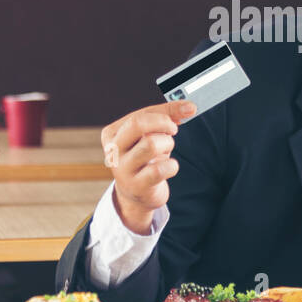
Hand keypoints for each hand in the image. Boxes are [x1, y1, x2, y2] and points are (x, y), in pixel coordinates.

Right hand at [100, 100, 196, 233]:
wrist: (137, 193)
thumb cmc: (145, 159)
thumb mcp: (151, 135)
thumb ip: (167, 117)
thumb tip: (189, 107)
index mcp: (112, 133)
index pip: (140, 114)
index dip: (167, 111)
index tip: (188, 109)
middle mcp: (113, 150)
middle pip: (137, 124)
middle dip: (163, 123)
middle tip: (173, 130)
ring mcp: (123, 169)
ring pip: (150, 144)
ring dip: (167, 144)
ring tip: (167, 150)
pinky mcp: (136, 186)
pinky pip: (159, 170)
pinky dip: (172, 165)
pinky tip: (170, 167)